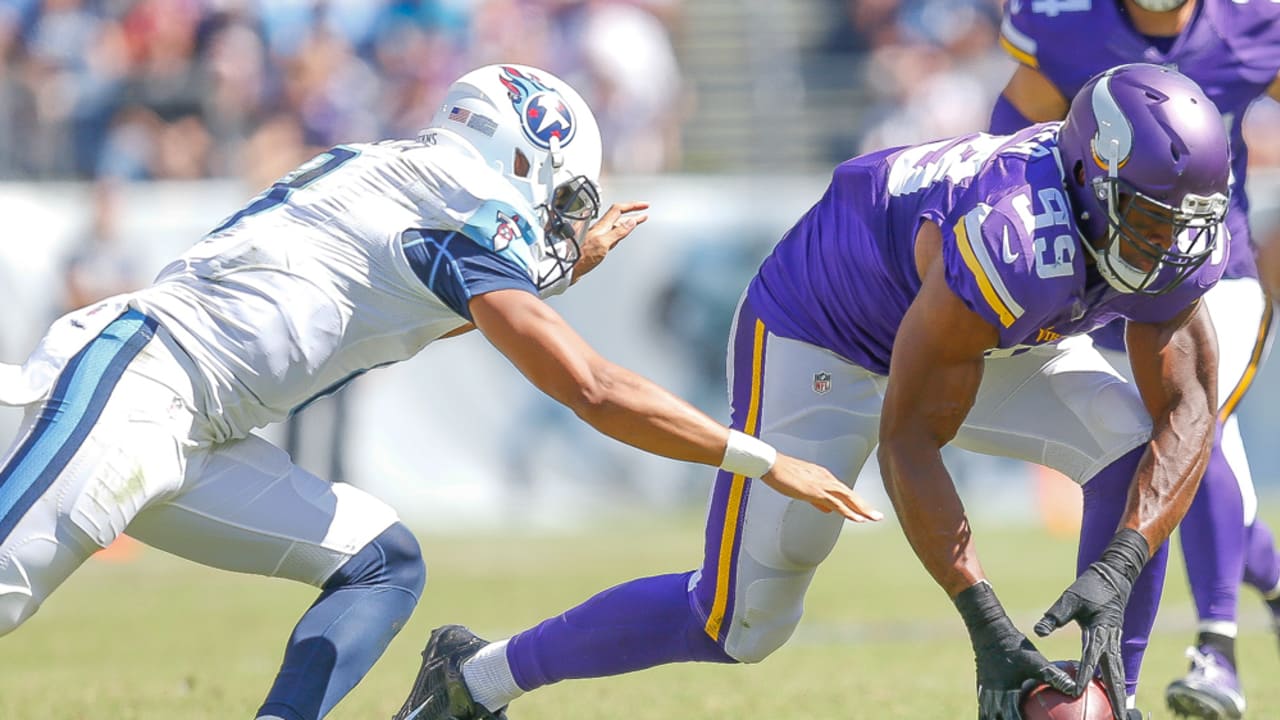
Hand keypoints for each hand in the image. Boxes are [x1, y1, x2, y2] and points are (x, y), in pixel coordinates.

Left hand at [572, 201, 649, 281]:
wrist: (568, 269)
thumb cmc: (580, 258)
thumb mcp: (603, 244)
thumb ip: (617, 232)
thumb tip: (631, 222)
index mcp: (601, 227)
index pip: (619, 210)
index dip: (632, 206)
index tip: (643, 206)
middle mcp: (600, 229)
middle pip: (618, 216)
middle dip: (632, 212)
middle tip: (643, 210)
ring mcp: (598, 236)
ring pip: (616, 224)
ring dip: (628, 220)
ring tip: (637, 219)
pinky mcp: (597, 244)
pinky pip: (612, 233)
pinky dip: (621, 230)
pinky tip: (622, 232)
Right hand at [760, 453, 882, 521]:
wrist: (772, 464)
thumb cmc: (782, 473)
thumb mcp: (802, 487)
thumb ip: (817, 499)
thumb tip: (828, 510)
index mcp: (824, 477)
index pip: (844, 492)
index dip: (856, 502)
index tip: (866, 511)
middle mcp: (827, 478)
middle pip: (850, 495)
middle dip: (865, 506)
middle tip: (878, 516)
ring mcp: (823, 484)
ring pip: (848, 498)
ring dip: (862, 509)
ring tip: (874, 519)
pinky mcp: (817, 490)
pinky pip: (837, 503)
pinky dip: (849, 511)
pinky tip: (858, 519)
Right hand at [957, 582, 1076, 719]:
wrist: (988, 632)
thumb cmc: (1014, 647)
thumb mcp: (1037, 662)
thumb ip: (1055, 677)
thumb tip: (1077, 690)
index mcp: (1006, 696)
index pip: (1015, 719)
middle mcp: (992, 699)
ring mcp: (984, 695)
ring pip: (988, 716)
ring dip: (998, 719)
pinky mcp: (982, 690)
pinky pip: (985, 709)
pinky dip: (993, 714)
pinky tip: (1001, 715)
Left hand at [1034, 529, 1147, 718]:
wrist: (1114, 577)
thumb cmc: (1090, 587)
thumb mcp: (1070, 598)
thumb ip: (1055, 616)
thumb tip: (1039, 631)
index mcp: (1101, 631)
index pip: (1091, 658)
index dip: (1084, 675)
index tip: (1076, 691)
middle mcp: (1111, 641)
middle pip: (1114, 675)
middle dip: (1116, 698)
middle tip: (1118, 717)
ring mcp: (1115, 644)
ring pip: (1118, 675)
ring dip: (1119, 695)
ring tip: (1119, 715)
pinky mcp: (1113, 644)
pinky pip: (1114, 668)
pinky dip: (1114, 684)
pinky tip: (1108, 698)